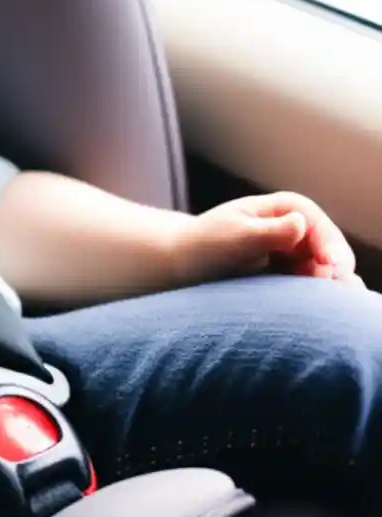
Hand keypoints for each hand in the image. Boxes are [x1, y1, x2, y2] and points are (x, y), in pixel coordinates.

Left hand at [174, 192, 365, 289]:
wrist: (182, 265)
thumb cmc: (202, 246)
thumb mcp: (233, 237)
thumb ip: (268, 232)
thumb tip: (300, 223)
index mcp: (282, 208)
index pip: (314, 223)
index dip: (327, 242)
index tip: (329, 265)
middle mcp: (293, 228)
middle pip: (326, 247)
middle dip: (333, 266)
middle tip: (334, 287)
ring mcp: (294, 251)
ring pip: (323, 268)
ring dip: (328, 283)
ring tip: (328, 301)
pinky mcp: (290, 274)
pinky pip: (312, 284)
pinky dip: (318, 294)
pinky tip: (319, 308)